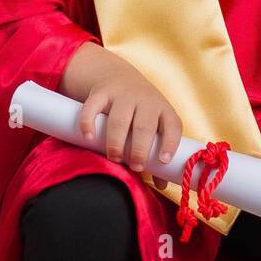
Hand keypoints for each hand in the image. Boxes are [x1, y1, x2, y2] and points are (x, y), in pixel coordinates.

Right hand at [61, 43, 182, 170]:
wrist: (119, 75)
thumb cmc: (141, 111)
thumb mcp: (154, 124)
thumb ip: (156, 151)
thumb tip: (162, 184)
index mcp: (163, 109)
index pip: (172, 125)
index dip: (170, 142)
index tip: (164, 161)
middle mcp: (145, 100)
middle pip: (144, 125)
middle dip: (140, 148)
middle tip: (135, 166)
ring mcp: (122, 94)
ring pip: (120, 118)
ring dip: (117, 141)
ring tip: (114, 158)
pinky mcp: (101, 92)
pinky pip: (93, 106)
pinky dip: (89, 122)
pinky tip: (88, 137)